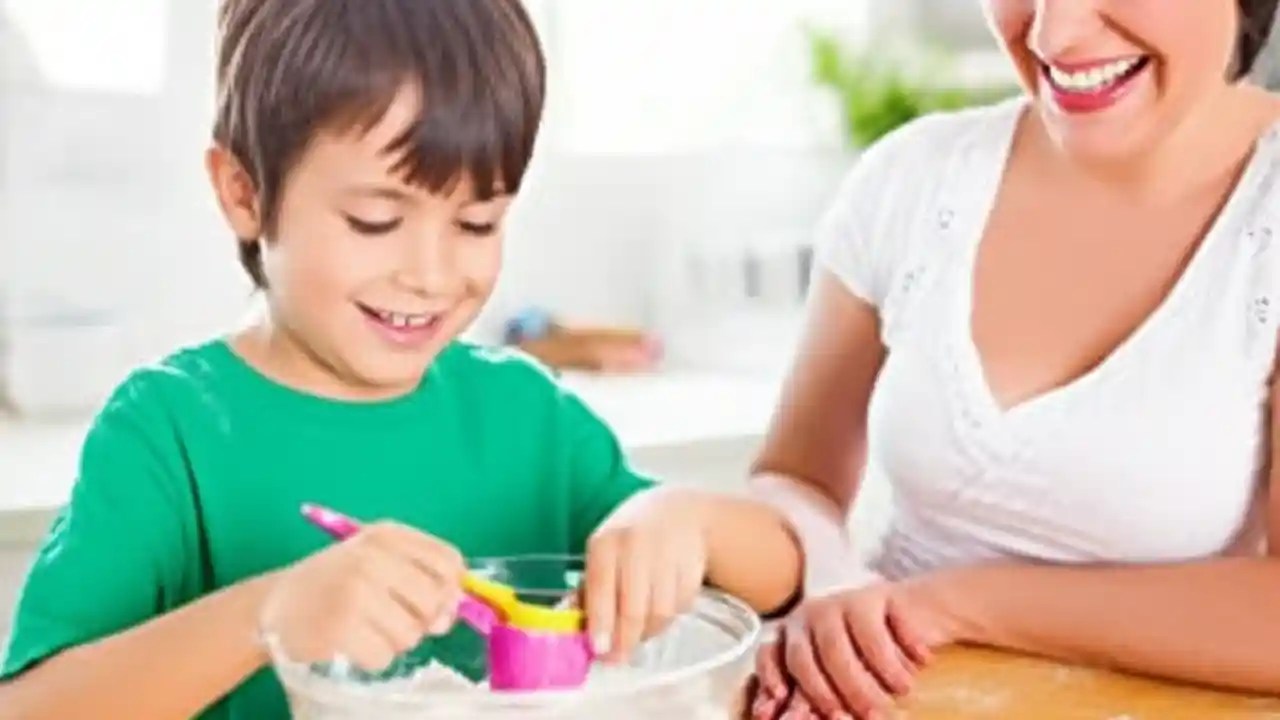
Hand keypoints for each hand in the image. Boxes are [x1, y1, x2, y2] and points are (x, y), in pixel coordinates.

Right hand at [259, 522, 465, 671]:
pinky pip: (384, 656)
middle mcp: (373, 557)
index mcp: (388, 535)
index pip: (449, 561)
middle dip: (421, 619)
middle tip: (393, 618)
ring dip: (395, 640)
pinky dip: (373, 657)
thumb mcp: (378, 561)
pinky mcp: (338, 627)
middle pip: (434, 601)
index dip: (450, 588)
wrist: (277, 601)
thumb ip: (421, 578)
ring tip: (368, 627)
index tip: (434, 600)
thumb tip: (450, 615)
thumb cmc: (337, 581)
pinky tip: (353, 642)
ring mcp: (355, 591)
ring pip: (411, 633)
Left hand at [583, 490, 707, 661]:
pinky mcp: (693, 564)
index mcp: (606, 542)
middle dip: (625, 640)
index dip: (600, 623)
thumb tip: (574, 625)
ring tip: (640, 631)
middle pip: (633, 608)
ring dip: (649, 631)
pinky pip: (681, 606)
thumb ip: (589, 589)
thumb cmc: (630, 537)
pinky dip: (671, 616)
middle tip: (618, 658)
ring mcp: (668, 554)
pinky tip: (661, 609)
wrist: (679, 511)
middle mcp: (637, 546)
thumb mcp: (603, 552)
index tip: (598, 649)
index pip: (600, 589)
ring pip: (660, 613)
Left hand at [752, 580, 952, 719]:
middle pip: (804, 658)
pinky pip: (880, 631)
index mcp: (794, 636)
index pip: (770, 655)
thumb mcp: (841, 680)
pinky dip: (903, 652)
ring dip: (869, 681)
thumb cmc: (873, 655)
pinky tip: (920, 663)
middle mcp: (809, 615)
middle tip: (862, 717)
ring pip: (839, 648)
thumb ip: (813, 700)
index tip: (779, 699)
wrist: (918, 615)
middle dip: (826, 695)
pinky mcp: (874, 595)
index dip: (771, 677)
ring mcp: (839, 602)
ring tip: (900, 695)